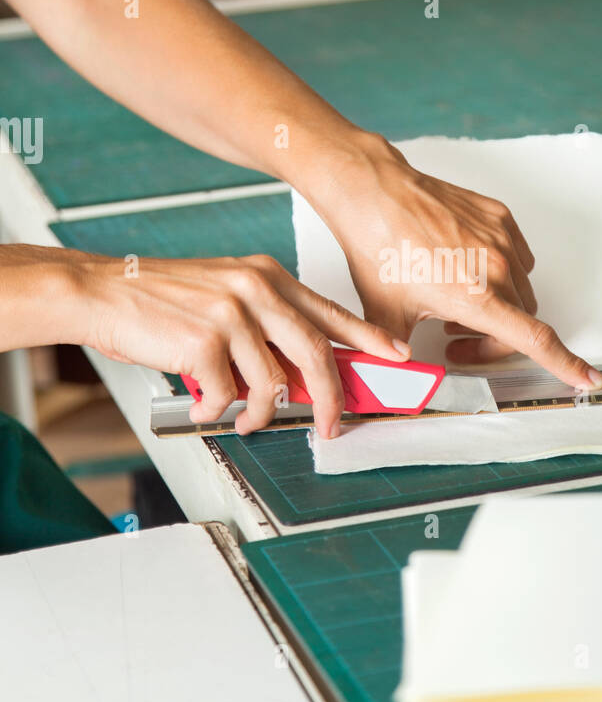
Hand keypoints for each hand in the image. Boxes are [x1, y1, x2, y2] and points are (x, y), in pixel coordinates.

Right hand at [71, 251, 409, 435]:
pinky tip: (202, 403)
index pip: (332, 312)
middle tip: (332, 425)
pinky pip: (227, 395)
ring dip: (260, 413)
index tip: (397, 358)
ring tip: (242, 418)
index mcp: (267, 277)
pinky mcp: (204, 341)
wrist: (104, 291)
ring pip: (272, 383)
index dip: (370, 339)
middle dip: (331, 398)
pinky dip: (216, 410)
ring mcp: (232, 314)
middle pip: (316, 353)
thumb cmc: (161, 300)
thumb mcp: (226, 297)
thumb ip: (266, 328)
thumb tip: (300, 375)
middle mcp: (256, 290)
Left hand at [311, 133, 601, 389]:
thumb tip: (398, 376)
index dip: (566, 364)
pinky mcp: (499, 217)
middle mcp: (497, 268)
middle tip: (455, 342)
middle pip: (521, 322)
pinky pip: (518, 257)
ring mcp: (501, 239)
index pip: (535, 340)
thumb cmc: (379, 247)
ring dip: (498, 306)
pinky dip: (500, 272)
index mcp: (476, 298)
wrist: (375, 193)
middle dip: (494, 341)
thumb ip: (398, 354)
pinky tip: (464, 270)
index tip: (589, 379)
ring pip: (520, 290)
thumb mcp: (386, 314)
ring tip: (454, 302)